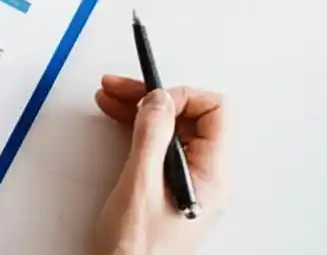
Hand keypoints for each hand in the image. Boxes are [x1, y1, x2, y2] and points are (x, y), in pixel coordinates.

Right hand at [92, 75, 229, 254]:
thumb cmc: (135, 250)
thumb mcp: (140, 184)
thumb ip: (151, 136)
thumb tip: (159, 98)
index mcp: (212, 176)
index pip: (216, 113)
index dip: (182, 96)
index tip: (149, 98)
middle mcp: (206, 177)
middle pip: (190, 117)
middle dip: (154, 97)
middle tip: (120, 88)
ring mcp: (187, 181)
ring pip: (172, 129)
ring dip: (141, 110)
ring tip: (110, 96)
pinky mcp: (167, 186)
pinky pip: (159, 146)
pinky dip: (137, 129)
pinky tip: (116, 118)